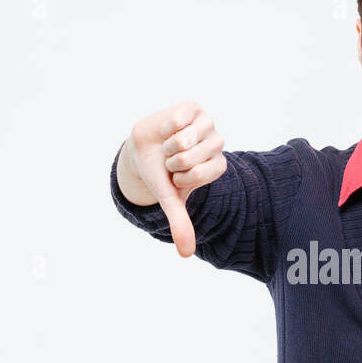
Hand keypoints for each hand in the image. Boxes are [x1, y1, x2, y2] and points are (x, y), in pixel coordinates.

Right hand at [127, 101, 226, 257]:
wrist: (144, 149)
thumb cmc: (161, 174)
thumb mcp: (170, 199)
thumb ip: (181, 224)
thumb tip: (185, 254)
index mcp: (217, 166)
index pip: (201, 173)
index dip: (182, 177)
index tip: (177, 176)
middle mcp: (217, 144)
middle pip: (192, 157)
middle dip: (173, 161)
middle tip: (171, 160)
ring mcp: (207, 124)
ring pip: (185, 138)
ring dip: (169, 145)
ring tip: (169, 146)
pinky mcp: (193, 108)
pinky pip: (180, 118)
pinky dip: (167, 126)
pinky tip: (168, 129)